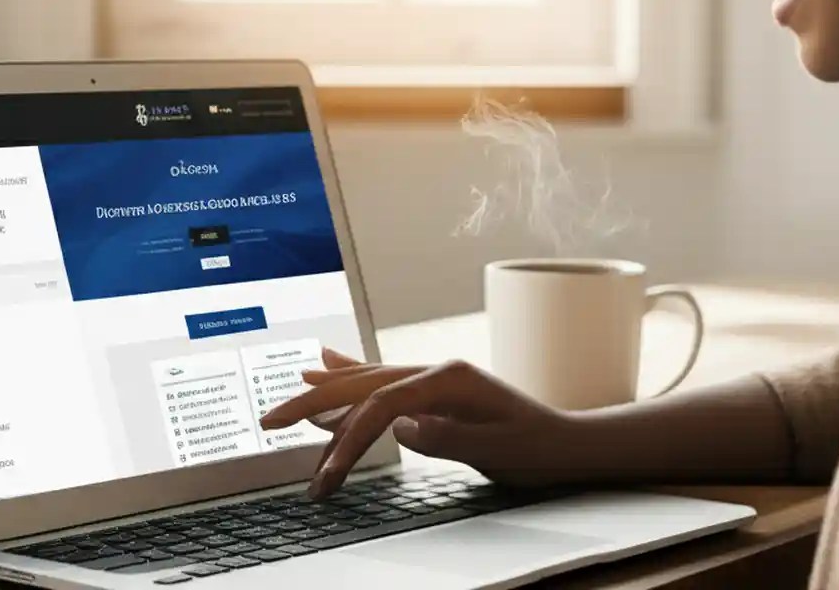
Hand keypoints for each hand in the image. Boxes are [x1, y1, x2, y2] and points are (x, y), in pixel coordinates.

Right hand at [260, 348, 578, 497]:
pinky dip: (349, 376)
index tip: (326, 474)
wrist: (568, 442)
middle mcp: (435, 369)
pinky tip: (326, 365)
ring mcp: (432, 376)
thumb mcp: (501, 451)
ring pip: (366, 380)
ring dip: (324, 390)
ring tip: (287, 399)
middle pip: (362, 383)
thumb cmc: (538, 449)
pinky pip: (380, 381)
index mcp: (449, 379)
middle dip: (313, 402)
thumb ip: (450, 436)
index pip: (381, 405)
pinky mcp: (432, 389)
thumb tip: (400, 426)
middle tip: (270, 422)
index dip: (348, 437)